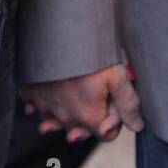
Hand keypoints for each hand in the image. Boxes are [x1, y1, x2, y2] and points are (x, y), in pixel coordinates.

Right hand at [21, 63, 142, 144]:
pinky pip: (35, 107)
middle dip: (91, 117)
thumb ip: (128, 103)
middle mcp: (65, 119)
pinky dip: (42, 104)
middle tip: (96, 93)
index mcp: (89, 118)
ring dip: (66, 113)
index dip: (114, 120)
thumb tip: (137, 125)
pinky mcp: (30, 94)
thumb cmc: (90, 52)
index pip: (106, 135)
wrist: (55, 32)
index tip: (114, 101)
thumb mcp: (117, 74)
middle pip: (82, 129)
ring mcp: (45, 107)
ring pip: (58, 120)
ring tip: (73, 96)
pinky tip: (49, 94)